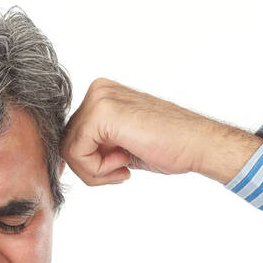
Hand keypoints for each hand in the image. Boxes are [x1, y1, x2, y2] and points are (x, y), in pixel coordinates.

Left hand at [60, 78, 206, 184]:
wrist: (198, 144)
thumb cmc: (168, 146)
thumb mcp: (120, 143)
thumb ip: (94, 145)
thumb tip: (64, 160)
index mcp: (101, 94)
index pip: (72, 136)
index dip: (89, 163)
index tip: (118, 167)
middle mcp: (97, 91)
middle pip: (66, 143)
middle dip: (91, 168)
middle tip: (122, 171)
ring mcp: (99, 98)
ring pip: (68, 151)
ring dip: (95, 172)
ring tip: (124, 167)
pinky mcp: (102, 113)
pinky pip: (77, 154)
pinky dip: (98, 170)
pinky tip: (124, 163)